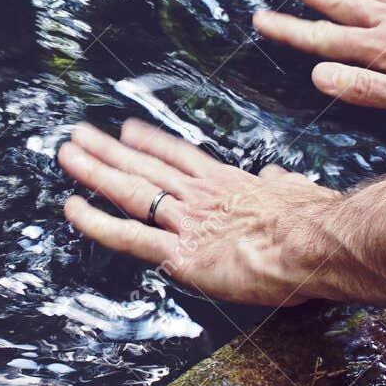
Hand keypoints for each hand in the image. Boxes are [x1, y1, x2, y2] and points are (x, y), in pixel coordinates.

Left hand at [55, 119, 342, 306]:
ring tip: (67, 154)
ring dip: (95, 171)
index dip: (151, 142)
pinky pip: (129, 236)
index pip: (179, 156)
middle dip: (109, 149)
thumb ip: (284, 185)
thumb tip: (282, 177)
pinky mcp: (181, 254)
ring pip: (131, 191)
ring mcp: (187, 221)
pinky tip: (73, 209)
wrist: (319, 242)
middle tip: (79, 134)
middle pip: (146, 165)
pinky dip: (97, 223)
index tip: (128, 131)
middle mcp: (200, 196)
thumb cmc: (318, 223)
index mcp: (228, 183)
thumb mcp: (299, 193)